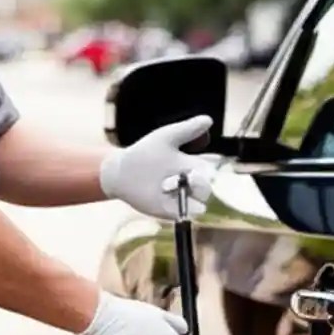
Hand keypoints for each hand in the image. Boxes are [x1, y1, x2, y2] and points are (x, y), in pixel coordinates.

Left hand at [99, 115, 219, 219]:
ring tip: (181, 184)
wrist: (122, 171)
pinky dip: (187, 208)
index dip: (212, 164)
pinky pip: (189, 214)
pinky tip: (174, 198)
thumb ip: (187, 129)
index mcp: (192, 165)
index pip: (211, 167)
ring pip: (202, 201)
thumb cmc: (145, 152)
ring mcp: (182, 199)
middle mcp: (190, 184)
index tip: (205, 159)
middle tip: (191, 174)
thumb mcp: (166, 137)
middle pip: (209, 186)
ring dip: (195, 193)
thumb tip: (209, 119)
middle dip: (203, 180)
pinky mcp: (172, 211)